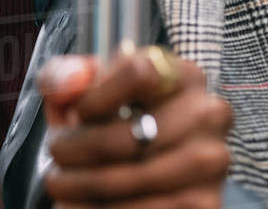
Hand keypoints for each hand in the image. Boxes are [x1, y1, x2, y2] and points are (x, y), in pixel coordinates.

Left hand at [39, 46, 232, 207]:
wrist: (150, 171)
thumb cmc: (116, 122)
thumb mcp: (88, 93)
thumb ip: (66, 76)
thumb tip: (66, 82)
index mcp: (183, 73)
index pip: (140, 72)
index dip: (97, 94)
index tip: (77, 112)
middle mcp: (207, 113)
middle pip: (128, 134)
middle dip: (76, 149)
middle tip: (56, 155)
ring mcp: (211, 161)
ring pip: (131, 179)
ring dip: (83, 185)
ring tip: (60, 184)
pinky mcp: (206, 203)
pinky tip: (78, 205)